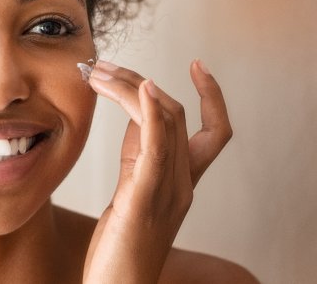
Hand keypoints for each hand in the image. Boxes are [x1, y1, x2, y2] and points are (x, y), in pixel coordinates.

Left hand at [82, 60, 232, 283]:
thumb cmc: (119, 252)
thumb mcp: (131, 194)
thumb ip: (139, 157)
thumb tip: (135, 115)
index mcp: (183, 184)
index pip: (215, 131)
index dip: (212, 96)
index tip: (197, 64)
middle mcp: (183, 185)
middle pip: (178, 115)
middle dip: (140, 81)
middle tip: (103, 66)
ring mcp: (167, 193)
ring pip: (165, 122)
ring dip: (133, 87)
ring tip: (100, 72)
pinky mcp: (143, 200)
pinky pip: (156, 148)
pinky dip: (150, 113)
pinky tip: (141, 88)